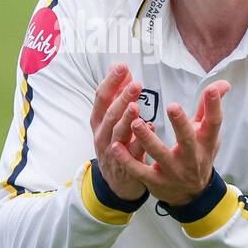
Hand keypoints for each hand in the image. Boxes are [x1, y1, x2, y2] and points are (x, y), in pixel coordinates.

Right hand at [90, 63, 150, 200]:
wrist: (116, 181)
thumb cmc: (116, 142)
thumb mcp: (112, 119)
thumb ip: (117, 95)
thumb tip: (120, 68)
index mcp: (98, 120)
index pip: (101, 97)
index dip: (111, 82)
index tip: (122, 67)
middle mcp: (101, 134)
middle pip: (110, 113)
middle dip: (121, 98)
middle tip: (135, 84)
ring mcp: (111, 151)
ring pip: (117, 133)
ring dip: (126, 119)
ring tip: (135, 106)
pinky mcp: (124, 165)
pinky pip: (132, 152)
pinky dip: (139, 140)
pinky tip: (149, 128)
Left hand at [110, 80, 231, 205]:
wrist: (192, 194)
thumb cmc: (198, 156)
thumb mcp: (207, 135)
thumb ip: (208, 108)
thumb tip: (222, 83)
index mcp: (205, 142)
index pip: (213, 123)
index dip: (214, 107)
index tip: (212, 89)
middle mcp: (191, 157)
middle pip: (188, 140)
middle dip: (181, 124)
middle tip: (173, 107)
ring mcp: (173, 171)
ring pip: (160, 155)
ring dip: (147, 139)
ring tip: (136, 122)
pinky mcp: (156, 181)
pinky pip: (140, 171)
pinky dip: (127, 160)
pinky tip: (116, 146)